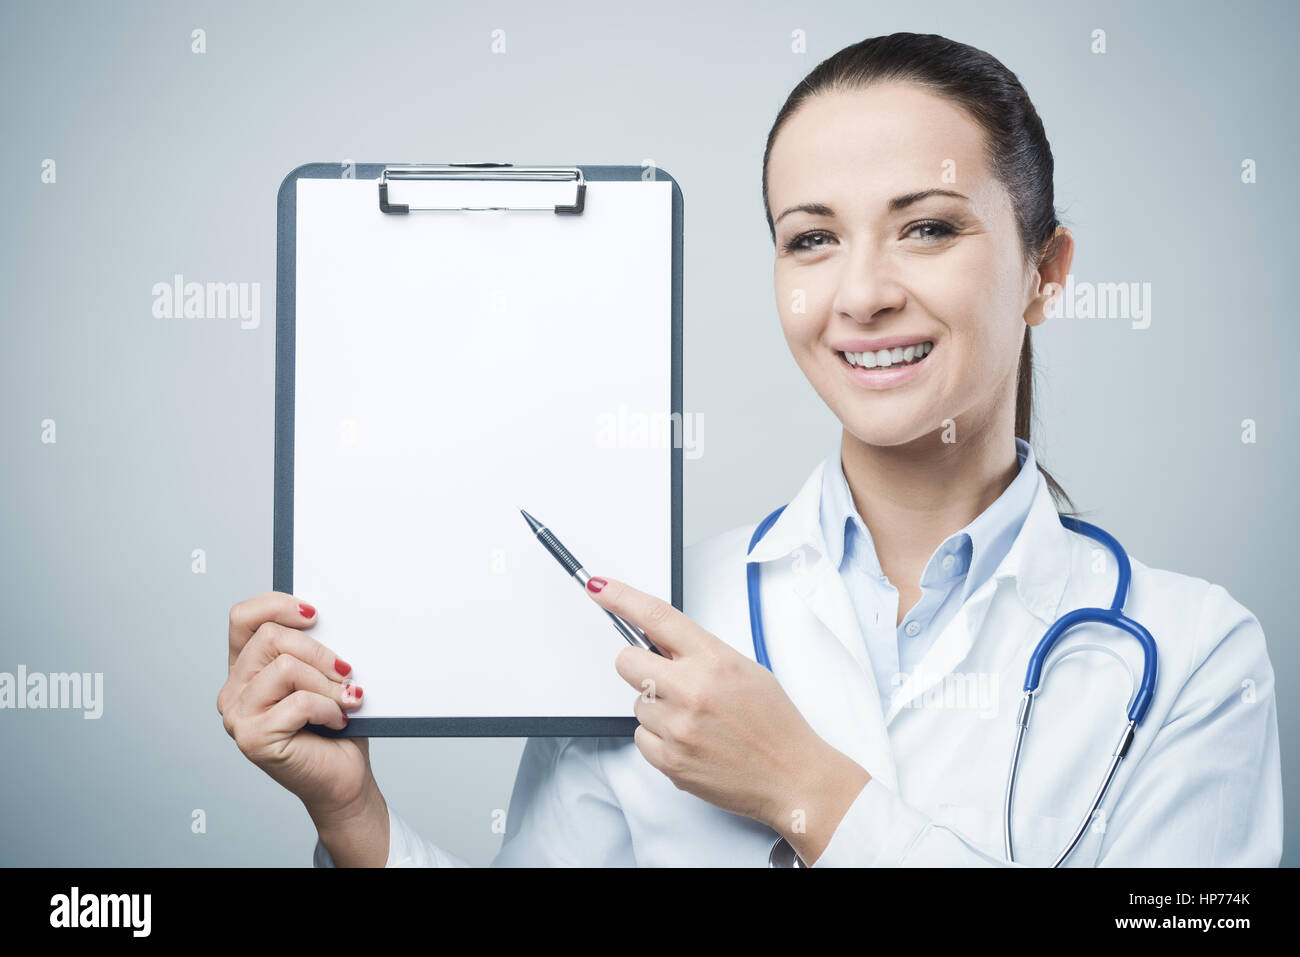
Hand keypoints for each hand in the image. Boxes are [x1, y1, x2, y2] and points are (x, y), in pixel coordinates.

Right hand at [217, 593, 373, 825]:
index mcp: (245, 668)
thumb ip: (310, 648)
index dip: (277, 605)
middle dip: (319, 651)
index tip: (315, 614)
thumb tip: (322, 616)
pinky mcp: (252, 738)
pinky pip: (298, 702)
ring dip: (327, 683)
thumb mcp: (322, 674)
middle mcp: (233, 690)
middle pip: (269, 637)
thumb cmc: (334, 725)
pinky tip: (338, 720)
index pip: (242, 617)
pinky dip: (328, 708)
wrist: (343, 777)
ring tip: (346, 699)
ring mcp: (237, 715)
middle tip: (347, 672)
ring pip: (285, 667)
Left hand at [584, 576, 870, 859]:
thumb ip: (700, 653)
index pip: (655, 617)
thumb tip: (659, 641)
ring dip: (657, 709)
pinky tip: (691, 742)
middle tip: (666, 679)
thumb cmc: (774, 724)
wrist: (792, 777)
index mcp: (714, 660)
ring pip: (636, 704)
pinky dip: (659, 739)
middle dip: (639, 666)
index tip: (598, 586)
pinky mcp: (670, 761)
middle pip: (626, 661)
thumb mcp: (745, 669)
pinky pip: (641, 737)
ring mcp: (678, 728)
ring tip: (695, 721)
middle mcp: (691, 690)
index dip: (620, 597)